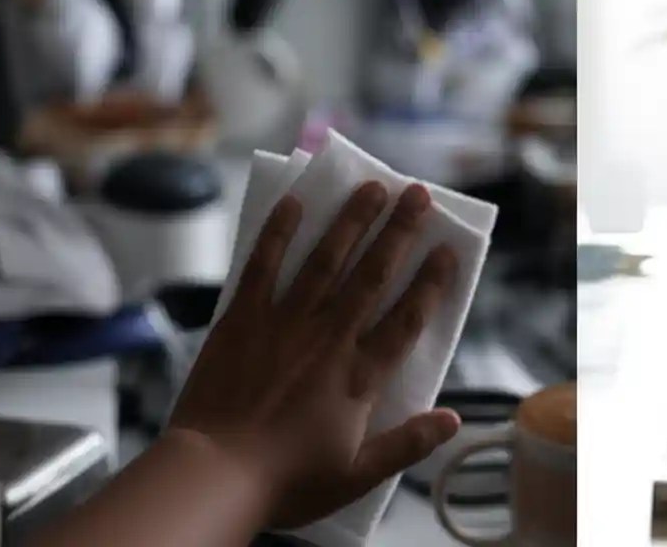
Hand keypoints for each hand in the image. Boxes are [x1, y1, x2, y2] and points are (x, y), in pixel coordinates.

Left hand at [169, 182, 460, 528]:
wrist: (213, 475)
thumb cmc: (286, 481)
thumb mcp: (357, 475)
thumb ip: (407, 444)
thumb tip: (453, 420)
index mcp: (360, 377)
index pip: (407, 318)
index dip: (431, 281)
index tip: (448, 250)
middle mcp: (328, 339)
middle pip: (372, 275)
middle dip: (400, 231)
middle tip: (419, 194)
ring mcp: (284, 323)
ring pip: (326, 260)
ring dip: (352, 220)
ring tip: (373, 187)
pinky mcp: (242, 320)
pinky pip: (263, 267)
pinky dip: (278, 234)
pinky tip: (294, 203)